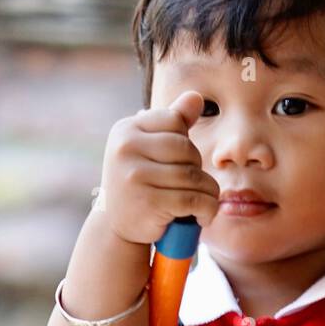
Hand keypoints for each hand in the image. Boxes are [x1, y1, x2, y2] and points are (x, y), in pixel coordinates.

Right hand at [99, 90, 220, 246]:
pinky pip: (193, 200)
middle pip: (186, 149)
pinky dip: (207, 209)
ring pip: (193, 176)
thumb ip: (172, 122)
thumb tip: (196, 97)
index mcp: (126, 129)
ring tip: (203, 203)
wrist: (116, 228)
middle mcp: (126, 149)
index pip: (174, 121)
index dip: (186, 143)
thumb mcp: (148, 149)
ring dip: (208, 193)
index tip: (181, 163)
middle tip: (194, 187)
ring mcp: (135, 176)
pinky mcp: (149, 203)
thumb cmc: (138, 183)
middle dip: (197, 168)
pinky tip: (202, 216)